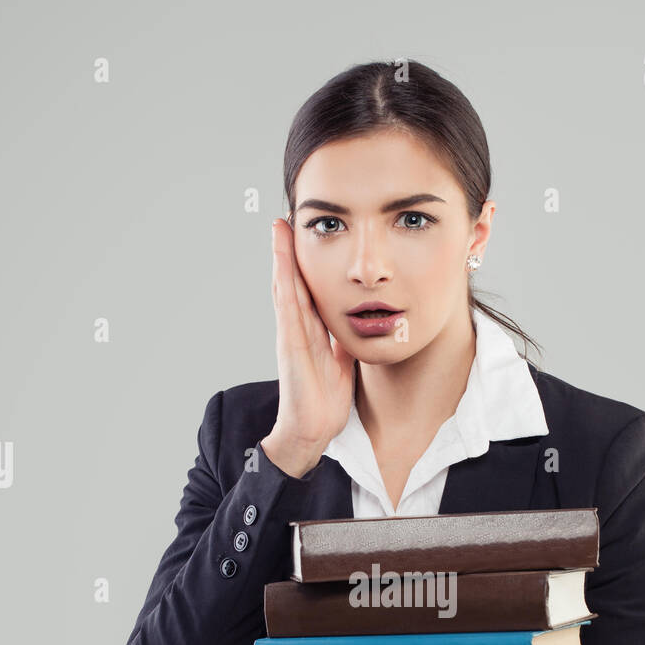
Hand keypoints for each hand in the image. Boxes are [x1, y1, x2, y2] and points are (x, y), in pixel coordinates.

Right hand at [262, 217, 355, 476]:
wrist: (312, 428)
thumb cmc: (325, 400)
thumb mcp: (344, 362)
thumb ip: (346, 342)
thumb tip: (363, 324)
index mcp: (312, 331)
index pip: (311, 288)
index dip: (311, 262)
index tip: (313, 234)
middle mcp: (298, 327)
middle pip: (294, 279)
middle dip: (292, 249)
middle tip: (289, 216)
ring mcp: (291, 333)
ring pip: (286, 284)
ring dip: (282, 254)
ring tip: (280, 224)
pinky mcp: (289, 342)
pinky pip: (286, 304)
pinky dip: (282, 278)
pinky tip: (281, 257)